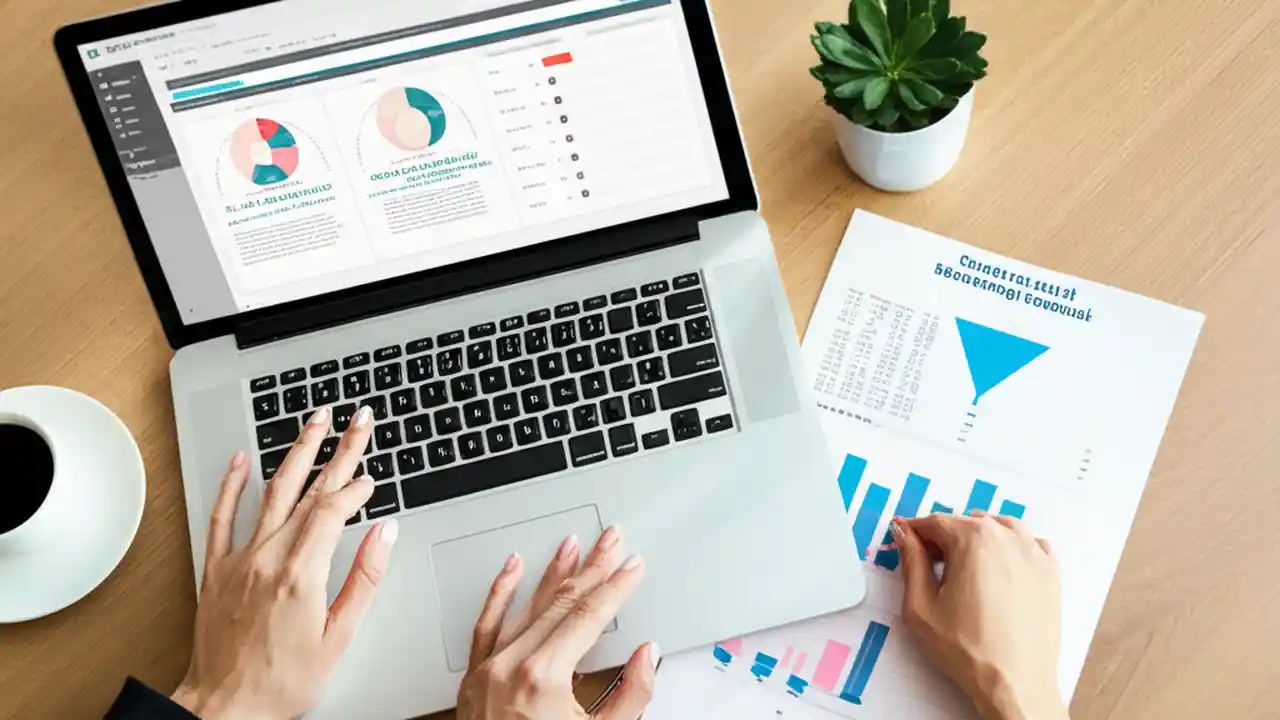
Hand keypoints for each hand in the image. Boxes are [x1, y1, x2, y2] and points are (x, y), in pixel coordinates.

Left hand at [171, 406, 397, 719]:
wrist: (224, 707)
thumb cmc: (283, 682)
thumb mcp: (339, 637)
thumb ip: (364, 579)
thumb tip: (385, 534)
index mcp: (302, 574)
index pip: (334, 510)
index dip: (357, 486)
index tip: (373, 475)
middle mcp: (269, 558)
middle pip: (309, 489)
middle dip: (337, 449)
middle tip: (358, 419)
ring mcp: (240, 559)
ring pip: (271, 492)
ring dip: (295, 452)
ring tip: (314, 422)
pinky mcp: (217, 569)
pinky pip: (223, 517)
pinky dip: (232, 484)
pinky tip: (242, 458)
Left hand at [457, 526, 658, 718]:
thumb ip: (631, 697)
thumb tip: (646, 656)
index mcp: (543, 679)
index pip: (589, 616)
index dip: (617, 587)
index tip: (634, 566)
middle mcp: (510, 666)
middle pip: (561, 602)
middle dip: (592, 568)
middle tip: (612, 541)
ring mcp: (487, 671)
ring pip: (525, 605)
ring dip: (553, 571)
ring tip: (573, 544)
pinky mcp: (472, 680)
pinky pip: (485, 625)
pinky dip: (500, 592)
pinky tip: (513, 568)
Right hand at [892, 511, 1068, 719]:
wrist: (1015, 683)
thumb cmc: (968, 649)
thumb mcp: (921, 606)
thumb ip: (911, 561)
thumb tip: (904, 533)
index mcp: (973, 540)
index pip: (935, 522)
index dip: (914, 531)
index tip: (904, 540)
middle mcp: (1008, 537)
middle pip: (967, 522)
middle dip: (944, 537)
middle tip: (930, 565)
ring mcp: (1034, 553)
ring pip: (999, 527)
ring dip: (977, 537)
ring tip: (964, 567)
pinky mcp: (1051, 572)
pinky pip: (1029, 543)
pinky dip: (1011, 547)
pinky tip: (999, 569)